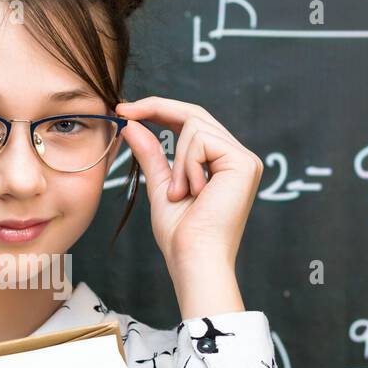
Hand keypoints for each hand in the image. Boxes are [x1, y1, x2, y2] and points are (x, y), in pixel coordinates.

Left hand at [115, 96, 262, 279]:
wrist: (193, 259)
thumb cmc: (180, 236)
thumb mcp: (160, 186)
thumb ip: (151, 154)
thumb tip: (131, 124)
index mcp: (223, 164)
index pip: (192, 122)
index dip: (159, 110)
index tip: (125, 110)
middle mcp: (238, 158)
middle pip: (194, 114)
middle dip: (156, 108)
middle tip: (123, 111)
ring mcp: (244, 159)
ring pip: (194, 125)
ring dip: (175, 161)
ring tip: (179, 194)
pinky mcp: (243, 162)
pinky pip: (201, 140)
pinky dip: (186, 166)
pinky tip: (192, 192)